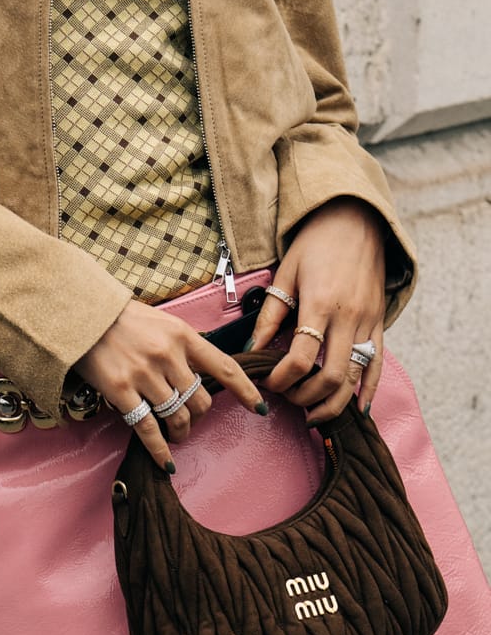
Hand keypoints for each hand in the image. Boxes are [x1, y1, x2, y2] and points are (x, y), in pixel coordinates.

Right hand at [79, 299, 267, 473]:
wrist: (80, 312)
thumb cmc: (121, 318)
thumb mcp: (161, 321)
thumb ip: (182, 346)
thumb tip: (204, 375)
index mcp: (181, 334)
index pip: (225, 366)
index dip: (245, 391)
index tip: (260, 409)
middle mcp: (167, 354)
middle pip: (200, 401)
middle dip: (199, 416)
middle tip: (189, 419)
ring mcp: (144, 373)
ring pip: (177, 417)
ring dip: (180, 433)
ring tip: (176, 435)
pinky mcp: (121, 390)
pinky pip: (148, 430)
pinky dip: (160, 452)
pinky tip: (167, 464)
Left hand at [248, 198, 387, 422]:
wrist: (355, 221)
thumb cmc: (315, 243)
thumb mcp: (287, 271)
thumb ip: (272, 312)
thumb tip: (253, 346)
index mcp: (320, 303)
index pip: (302, 357)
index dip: (282, 378)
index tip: (268, 383)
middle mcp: (348, 317)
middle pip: (331, 376)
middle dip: (306, 397)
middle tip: (288, 399)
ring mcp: (368, 323)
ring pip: (355, 378)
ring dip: (335, 403)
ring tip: (314, 414)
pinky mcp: (380, 324)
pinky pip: (376, 364)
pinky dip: (368, 391)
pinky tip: (357, 408)